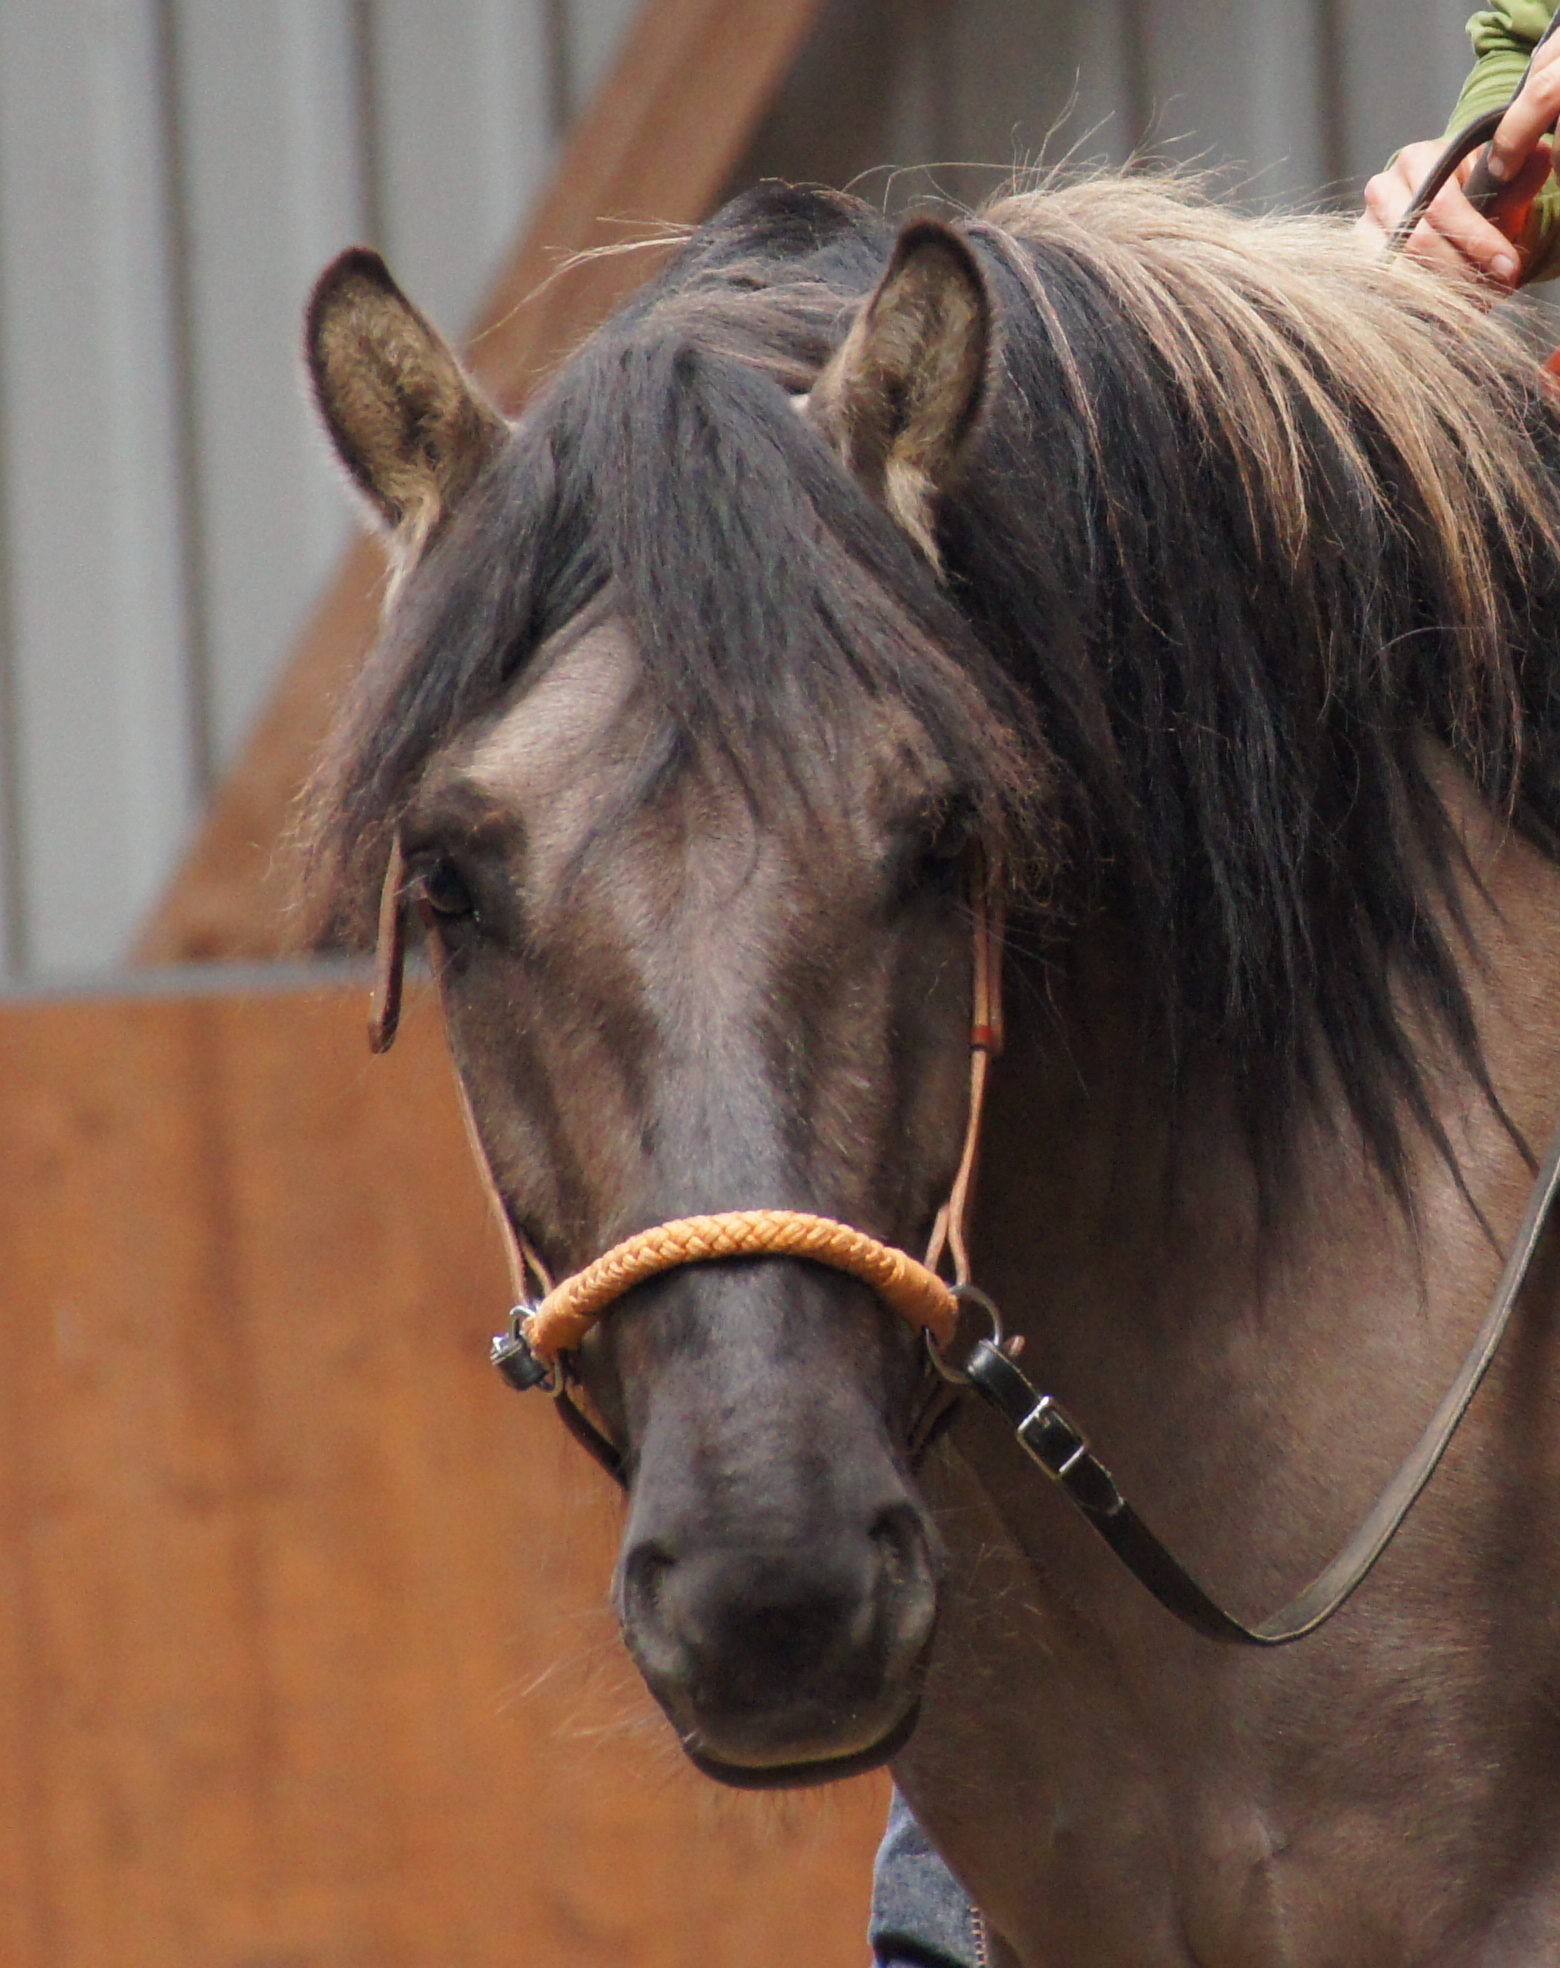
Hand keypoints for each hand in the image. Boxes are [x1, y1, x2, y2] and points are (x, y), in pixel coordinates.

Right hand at [1357, 27, 1559, 291]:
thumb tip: (1544, 155)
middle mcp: (1382, 188)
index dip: (1477, 240)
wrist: (1443, 214)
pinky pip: (1380, 288)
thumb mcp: (1503, 185)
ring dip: (1437, 292)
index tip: (1509, 267)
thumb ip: (1521, 176)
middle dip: (1460, 271)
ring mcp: (1363, 225)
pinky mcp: (1355, 259)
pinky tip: (1442, 308)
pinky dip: (1414, 303)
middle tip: (1492, 291)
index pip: (1442, 204)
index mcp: (1418, 158)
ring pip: (1394, 270)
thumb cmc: (1475, 197)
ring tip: (1470, 303)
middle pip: (1416, 241)